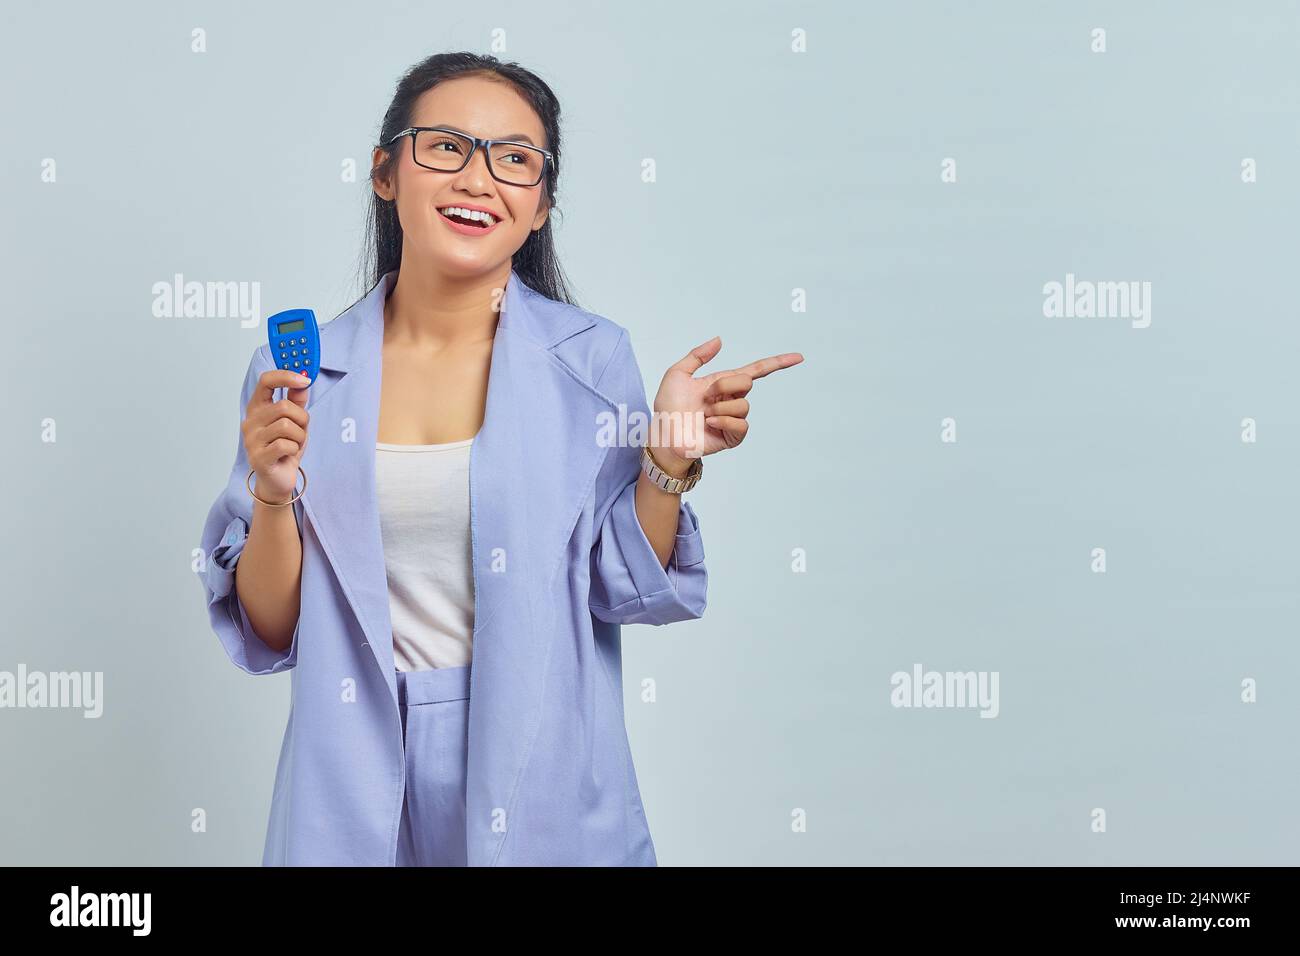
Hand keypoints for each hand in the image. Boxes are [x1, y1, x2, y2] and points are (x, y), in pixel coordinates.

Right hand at [241, 369, 311, 504]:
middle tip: (301, 430)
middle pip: (284, 406)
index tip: (304, 379)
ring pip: (286, 426)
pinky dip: (295, 449)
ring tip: (294, 444)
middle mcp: (250, 421)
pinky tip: (289, 454)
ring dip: (299, 436)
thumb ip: (297, 401)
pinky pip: (285, 445)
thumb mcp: (295, 421)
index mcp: (257, 408)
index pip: (266, 381)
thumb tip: (303, 382)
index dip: (285, 376)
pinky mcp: (258, 457)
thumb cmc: (285, 448)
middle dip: (301, 419)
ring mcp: (251, 440)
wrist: (278, 479)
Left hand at [649, 335, 803, 472]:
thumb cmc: (668, 407)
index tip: (798, 357)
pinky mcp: (732, 436)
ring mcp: (733, 418)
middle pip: (746, 382)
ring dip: (720, 407)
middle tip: (706, 396)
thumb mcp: (677, 374)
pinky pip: (741, 424)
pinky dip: (724, 421)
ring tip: (705, 414)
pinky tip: (710, 424)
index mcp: (723, 383)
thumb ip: (697, 355)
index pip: (755, 370)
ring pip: (743, 404)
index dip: (777, 363)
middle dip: (724, 385)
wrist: (664, 434)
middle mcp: (731, 399)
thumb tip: (719, 340)